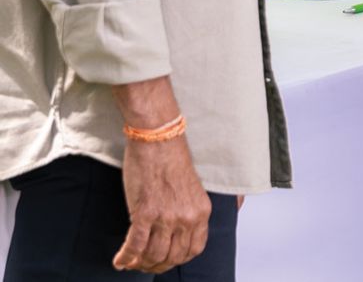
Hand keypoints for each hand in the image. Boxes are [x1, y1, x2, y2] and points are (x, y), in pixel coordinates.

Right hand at [113, 137, 211, 273]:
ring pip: (153, 256)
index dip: (177, 259)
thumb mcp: (190, 189)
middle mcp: (187, 217)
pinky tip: (119, 260)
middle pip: (172, 257)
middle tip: (144, 263)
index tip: (166, 260)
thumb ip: (187, 212)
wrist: (158, 138)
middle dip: (157, 265)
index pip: (194, 249)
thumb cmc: (171, 159)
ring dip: (140, 263)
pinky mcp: (145, 213)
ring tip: (131, 261)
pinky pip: (135, 247)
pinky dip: (125, 258)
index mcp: (201, 210)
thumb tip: (173, 235)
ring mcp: (166, 217)